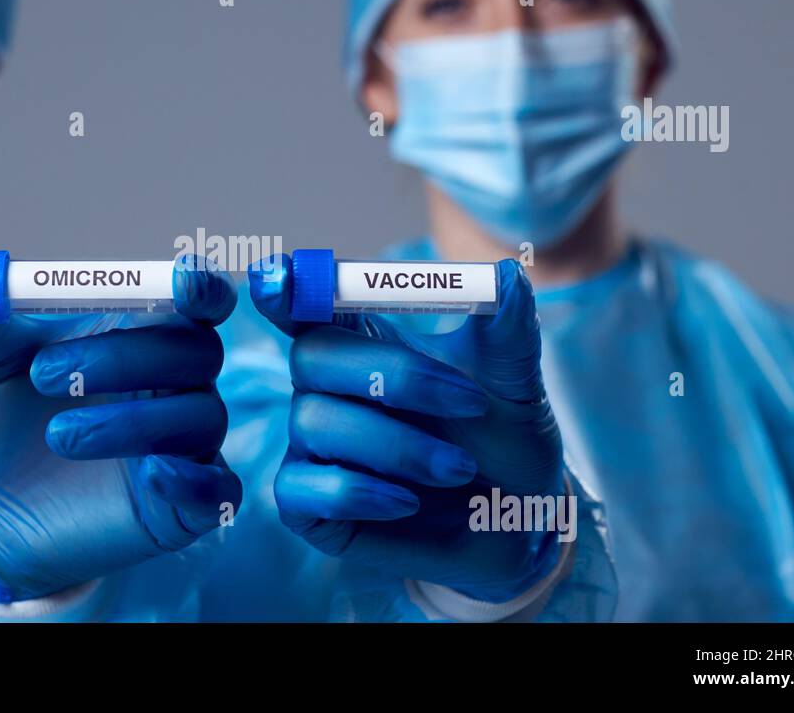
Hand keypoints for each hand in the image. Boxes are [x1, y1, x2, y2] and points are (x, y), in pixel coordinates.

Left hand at [0, 256, 241, 602]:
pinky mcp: (184, 505)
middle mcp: (174, 382)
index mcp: (139, 332)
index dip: (200, 286)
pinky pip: (218, 488)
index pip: (196, 297)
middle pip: (196, 350)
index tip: (182, 282)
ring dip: (132, 421)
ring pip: (200, 415)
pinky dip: (193, 479)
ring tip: (57, 437)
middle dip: (126, 355)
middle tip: (43, 374)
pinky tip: (152, 476)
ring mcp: (183, 444)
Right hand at [248, 256, 564, 601]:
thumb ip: (505, 326)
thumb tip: (506, 273)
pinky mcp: (306, 507)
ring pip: (316, 423)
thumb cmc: (502, 436)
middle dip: (397, 377)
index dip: (285, 288)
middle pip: (312, 356)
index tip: (276, 277)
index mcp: (362, 340)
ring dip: (399, 447)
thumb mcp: (512, 380)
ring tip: (461, 469)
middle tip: (473, 404)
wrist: (517, 518)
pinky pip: (302, 488)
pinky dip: (359, 492)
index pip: (308, 303)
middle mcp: (325, 388)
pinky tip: (409, 502)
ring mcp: (312, 447)